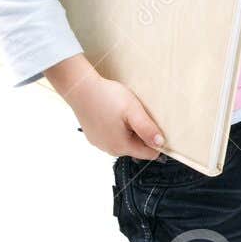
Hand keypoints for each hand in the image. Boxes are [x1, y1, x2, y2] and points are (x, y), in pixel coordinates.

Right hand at [45, 56, 165, 158]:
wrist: (80, 87)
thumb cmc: (107, 97)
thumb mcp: (133, 111)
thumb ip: (147, 129)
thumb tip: (160, 144)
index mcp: (121, 146)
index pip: (149, 153)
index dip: (155, 140)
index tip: (152, 123)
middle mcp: (110, 150)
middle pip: (136, 148)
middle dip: (140, 133)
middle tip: (135, 114)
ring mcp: (100, 144)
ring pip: (124, 142)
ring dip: (128, 130)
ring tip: (122, 112)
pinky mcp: (93, 136)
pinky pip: (112, 136)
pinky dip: (115, 128)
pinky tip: (112, 113)